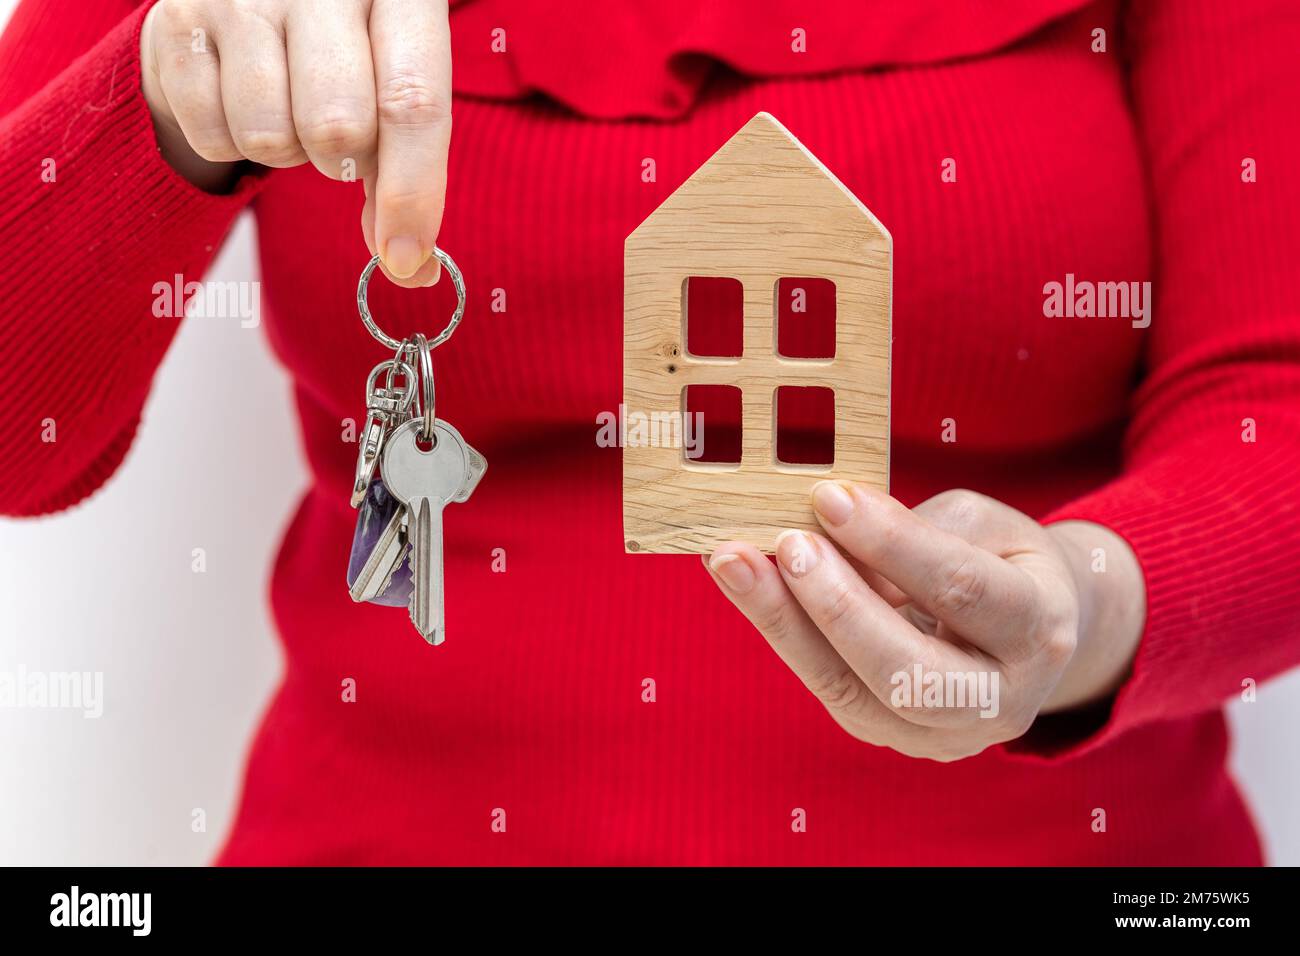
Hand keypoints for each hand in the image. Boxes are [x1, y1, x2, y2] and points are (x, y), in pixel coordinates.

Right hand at [140, 0, 449, 286]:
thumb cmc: (346, 45)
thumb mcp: (396, 80)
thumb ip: (409, 169)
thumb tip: (408, 265)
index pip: (412, 102)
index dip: (412, 192)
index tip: (405, 258)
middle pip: (337, 129)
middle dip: (343, 163)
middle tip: (341, 139)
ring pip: (270, 137)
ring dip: (286, 151)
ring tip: (289, 106)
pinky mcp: (178, 20)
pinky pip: (213, 138)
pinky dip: (232, 143)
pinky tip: (241, 97)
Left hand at [704, 484, 1145, 760]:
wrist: (1027, 630)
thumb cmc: (999, 560)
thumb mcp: (980, 526)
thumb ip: (914, 527)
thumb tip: (828, 520)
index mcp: (1040, 630)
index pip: (961, 590)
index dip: (892, 544)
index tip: (830, 498)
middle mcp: (999, 701)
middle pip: (909, 672)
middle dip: (838, 605)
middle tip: (787, 544)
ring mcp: (942, 734)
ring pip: (853, 691)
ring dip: (785, 623)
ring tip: (733, 563)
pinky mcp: (889, 734)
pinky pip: (829, 686)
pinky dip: (784, 631)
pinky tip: (746, 583)